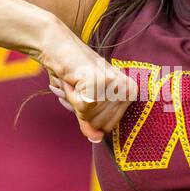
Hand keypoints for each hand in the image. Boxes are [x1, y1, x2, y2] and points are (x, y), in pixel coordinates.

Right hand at [38, 25, 133, 142]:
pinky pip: (82, 108)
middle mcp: (127, 89)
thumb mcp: (87, 102)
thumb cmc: (75, 75)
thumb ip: (91, 122)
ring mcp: (115, 86)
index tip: (86, 95)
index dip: (91, 115)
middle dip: (82, 110)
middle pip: (100, 124)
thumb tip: (97, 140)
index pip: (108, 127)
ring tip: (76, 83)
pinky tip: (73, 81)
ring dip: (75, 102)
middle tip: (80, 87)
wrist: (59, 50)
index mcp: (130, 93)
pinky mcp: (101, 83)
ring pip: (90, 117)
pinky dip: (71, 97)